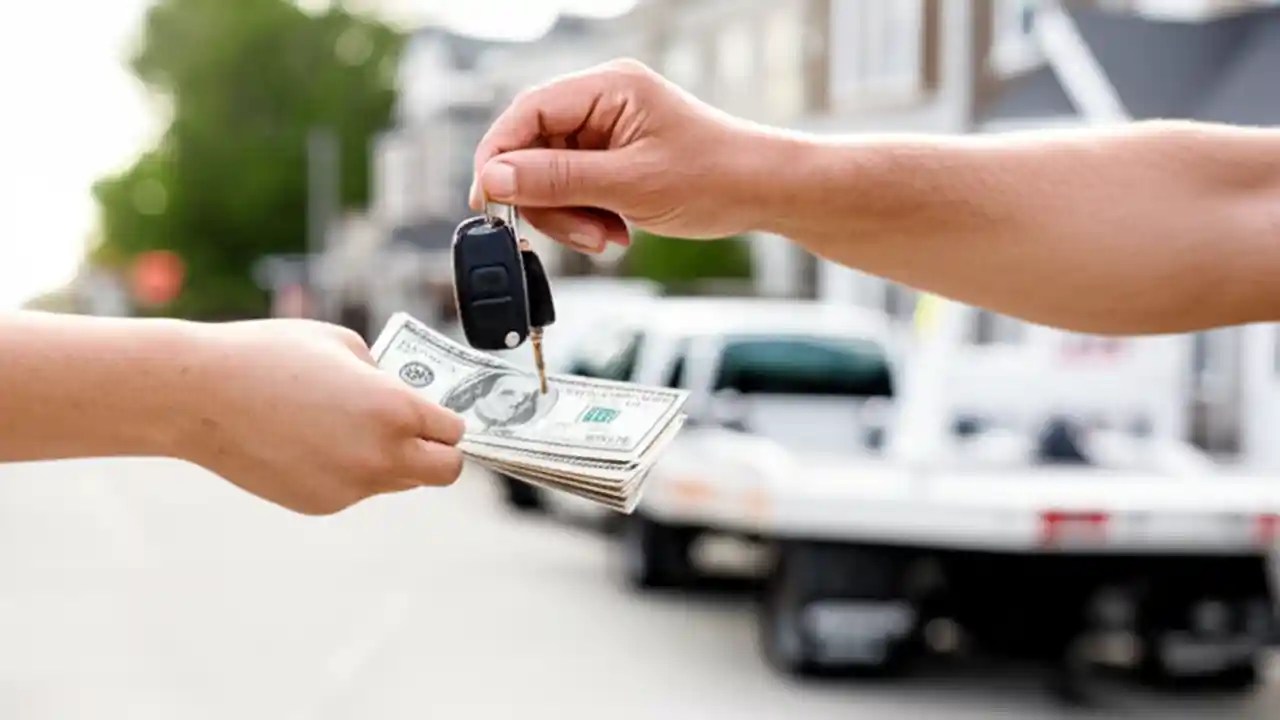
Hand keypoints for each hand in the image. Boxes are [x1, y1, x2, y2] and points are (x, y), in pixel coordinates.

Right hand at [179, 320, 464, 514]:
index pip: (454, 431)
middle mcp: (381, 456)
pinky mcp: (321, 504)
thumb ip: (386, 377)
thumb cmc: (270, 354)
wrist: (199, 394)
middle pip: (445, 472)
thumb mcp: (344, 344)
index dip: (445, 418)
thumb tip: (405, 399)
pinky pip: (357, 489)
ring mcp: (351, 486)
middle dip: (439, 453)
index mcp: (395, 410)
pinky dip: (350, 471)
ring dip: (393, 460)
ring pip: (399, 482)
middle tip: (418, 432)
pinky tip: (312, 442)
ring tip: (349, 426)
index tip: (433, 410)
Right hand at [470, 59, 762, 251]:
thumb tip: (495, 178)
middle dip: (547, 200)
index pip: (526, 113)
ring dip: (569, 216)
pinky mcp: (611, 158)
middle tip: (579, 234)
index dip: (498, 157)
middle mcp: (600, 101)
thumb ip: (557, 181)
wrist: (763, 192)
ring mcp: (605, 130)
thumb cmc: (715, 176)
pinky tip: (615, 231)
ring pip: (550, 177)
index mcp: (606, 87)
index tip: (488, 201)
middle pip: (533, 149)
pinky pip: (573, 188)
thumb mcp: (629, 184)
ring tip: (606, 236)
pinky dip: (585, 216)